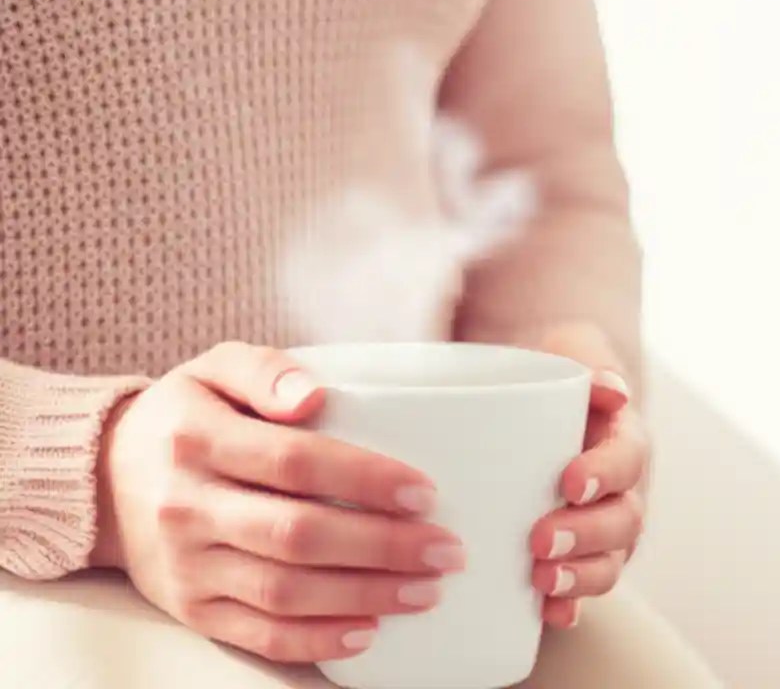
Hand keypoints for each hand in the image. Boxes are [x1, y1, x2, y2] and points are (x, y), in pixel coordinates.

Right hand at [91, 342, 465, 662]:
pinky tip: (370, 631)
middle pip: (297, 535)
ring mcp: (186, 566)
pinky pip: (258, 635)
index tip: (424, 492)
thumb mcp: (217, 368)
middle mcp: (187, 506)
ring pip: (284, 592)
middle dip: (383, 547)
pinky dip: (318, 640)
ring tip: (427, 591)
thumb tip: (314, 394)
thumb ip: (267, 368)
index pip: (294, 462)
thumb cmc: (188, 416)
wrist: (102, 480)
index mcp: (198, 439)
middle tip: (446, 551)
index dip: (365, 479)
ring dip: (365, 597)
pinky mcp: (191, 609)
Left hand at [527, 324, 649, 627]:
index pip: (628, 459)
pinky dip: (570, 608)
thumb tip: (609, 389)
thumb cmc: (554, 375)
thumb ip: (587, 363)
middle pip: (623, 521)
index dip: (604, 474)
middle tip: (541, 540)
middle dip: (586, 535)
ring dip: (580, 576)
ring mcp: (603, 530)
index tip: (568, 481)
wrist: (536, 401)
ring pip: (610, 562)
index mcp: (624, 441)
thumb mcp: (570, 353)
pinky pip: (582, 591)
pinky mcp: (577, 556)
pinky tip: (550, 618)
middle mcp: (623, 491)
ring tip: (542, 580)